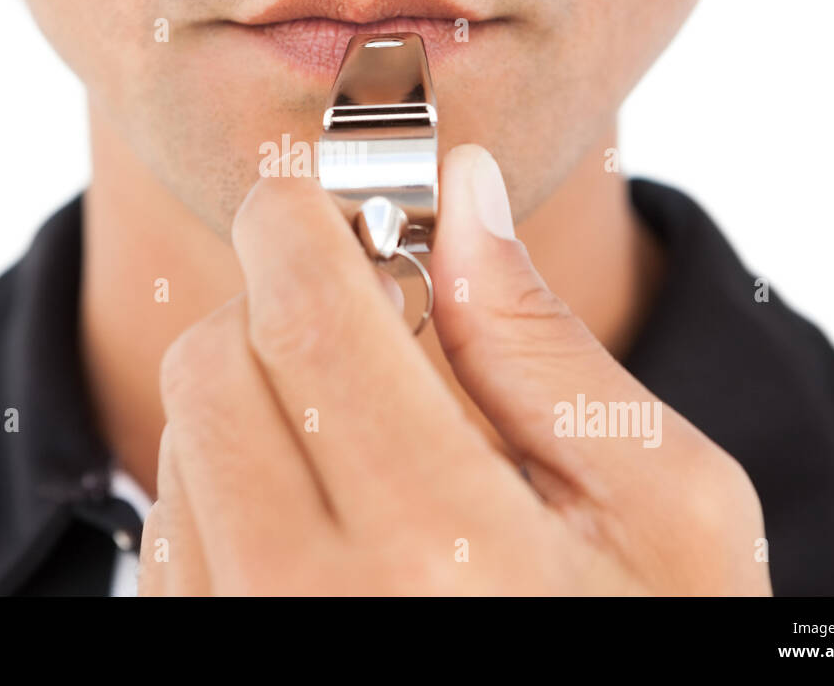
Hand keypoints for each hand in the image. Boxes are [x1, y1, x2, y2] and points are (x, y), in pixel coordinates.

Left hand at [138, 144, 770, 594]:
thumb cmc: (657, 641)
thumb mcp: (662, 506)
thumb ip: (544, 342)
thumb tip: (465, 194)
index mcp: (441, 549)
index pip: (305, 316)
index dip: (299, 224)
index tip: (321, 201)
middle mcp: (308, 605)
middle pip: (215, 362)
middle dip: (280, 304)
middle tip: (371, 320)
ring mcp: (242, 639)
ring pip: (184, 436)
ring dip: (263, 397)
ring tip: (371, 442)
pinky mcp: (209, 653)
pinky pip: (171, 523)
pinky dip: (237, 480)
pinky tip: (330, 509)